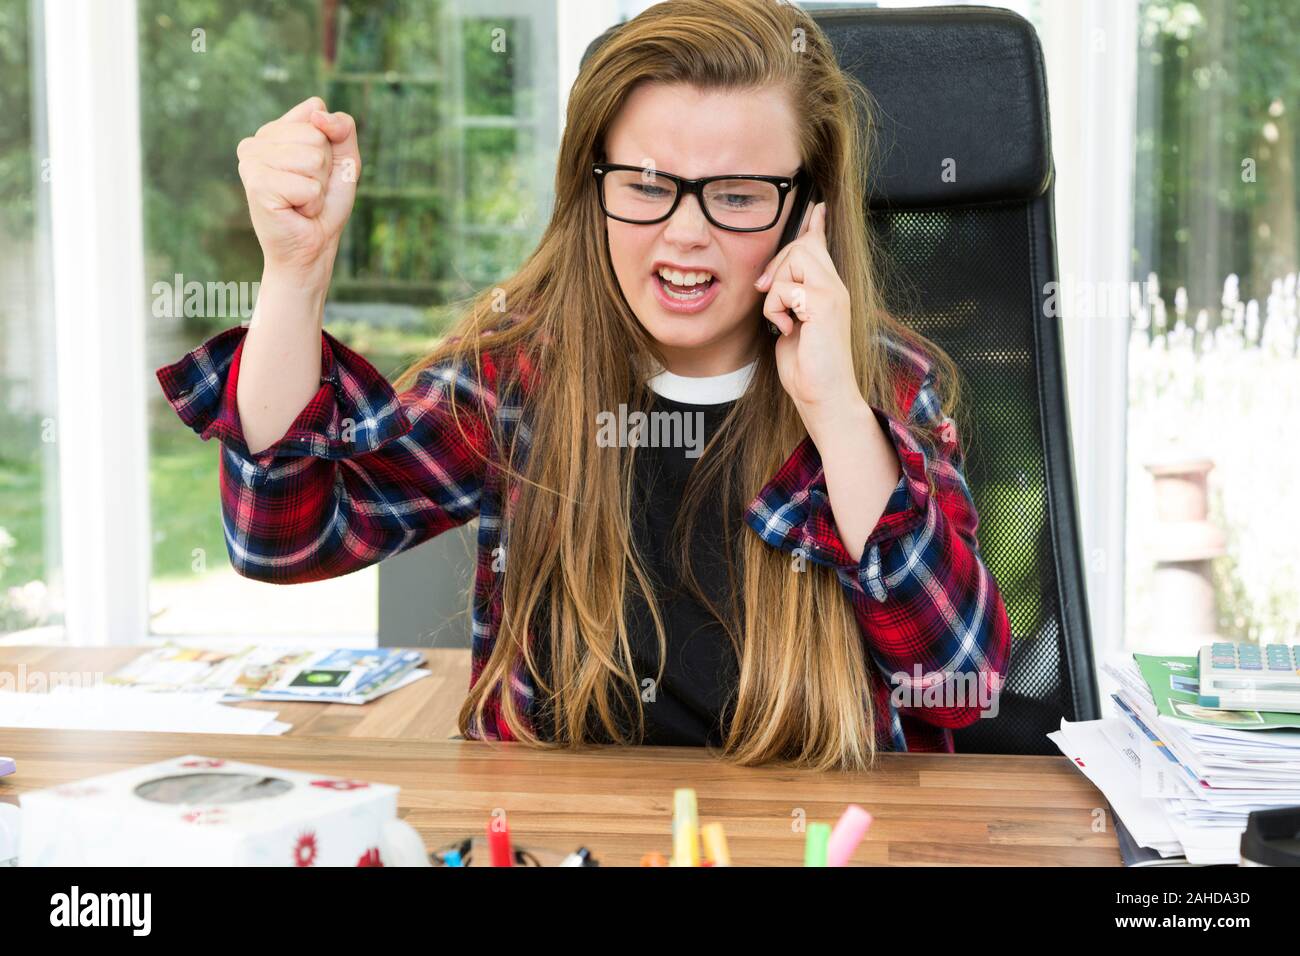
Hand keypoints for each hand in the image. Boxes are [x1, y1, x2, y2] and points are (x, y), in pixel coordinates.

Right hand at [236, 95, 361, 283]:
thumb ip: (342, 128)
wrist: (311, 247)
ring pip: (313, 159)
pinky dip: (312, 203)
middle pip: (315, 136)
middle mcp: (254, 142)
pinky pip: (308, 185)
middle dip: (324, 169)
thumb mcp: (344, 160)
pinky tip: (296, 211)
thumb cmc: (325, 205)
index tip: (316, 170)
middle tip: (309, 191)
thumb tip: (319, 113)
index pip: (315, 110)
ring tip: (302, 201)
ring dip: (317, 187)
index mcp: (272, 131)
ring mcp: (251, 162)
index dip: (330, 145)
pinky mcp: (257, 184)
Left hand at [753, 202, 862, 429]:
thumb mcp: (793, 326)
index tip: (817, 208)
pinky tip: (788, 330)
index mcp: (830, 291)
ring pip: (794, 259)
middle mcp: (835, 287)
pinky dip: (775, 309)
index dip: (815, 226)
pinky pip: (785, 288)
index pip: (821, 247)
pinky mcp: (824, 305)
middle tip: (765, 292)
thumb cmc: (808, 368)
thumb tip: (773, 284)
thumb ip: (789, 302)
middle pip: (801, 245)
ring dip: (775, 290)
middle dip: (776, 264)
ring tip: (782, 318)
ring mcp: (832, 294)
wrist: (824, 396)